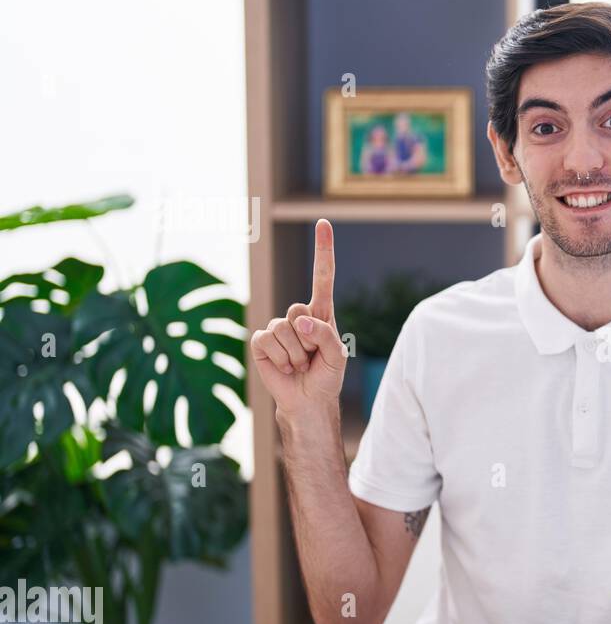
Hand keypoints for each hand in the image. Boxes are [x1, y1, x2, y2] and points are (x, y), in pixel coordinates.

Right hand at [250, 218, 347, 413]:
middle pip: (299, 311)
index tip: (323, 223)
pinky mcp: (260, 341)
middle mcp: (298, 316)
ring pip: (284, 329)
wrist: (307, 400)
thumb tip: (300, 321)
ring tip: (300, 364)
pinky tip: (285, 367)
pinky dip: (279, 358)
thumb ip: (324, 335)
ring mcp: (277, 327)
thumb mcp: (337, 355)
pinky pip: (267, 340)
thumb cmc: (326, 376)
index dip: (323, 250)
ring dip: (296, 354)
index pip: (322, 277)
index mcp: (320, 313)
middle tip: (312, 357)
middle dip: (309, 340)